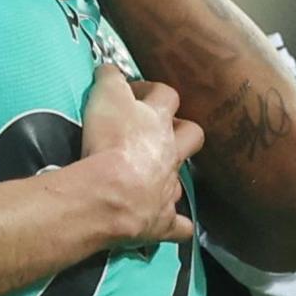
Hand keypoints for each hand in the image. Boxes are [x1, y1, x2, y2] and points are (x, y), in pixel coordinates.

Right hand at [72, 66, 199, 247]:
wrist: (111, 192)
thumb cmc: (109, 140)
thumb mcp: (105, 96)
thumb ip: (109, 78)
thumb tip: (110, 68)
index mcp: (158, 122)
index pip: (166, 95)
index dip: (151, 89)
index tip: (134, 91)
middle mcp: (171, 153)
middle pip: (191, 134)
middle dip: (180, 129)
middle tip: (158, 131)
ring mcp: (170, 188)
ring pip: (182, 179)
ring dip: (172, 176)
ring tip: (155, 177)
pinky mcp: (163, 220)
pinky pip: (180, 227)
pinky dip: (176, 226)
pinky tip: (168, 225)